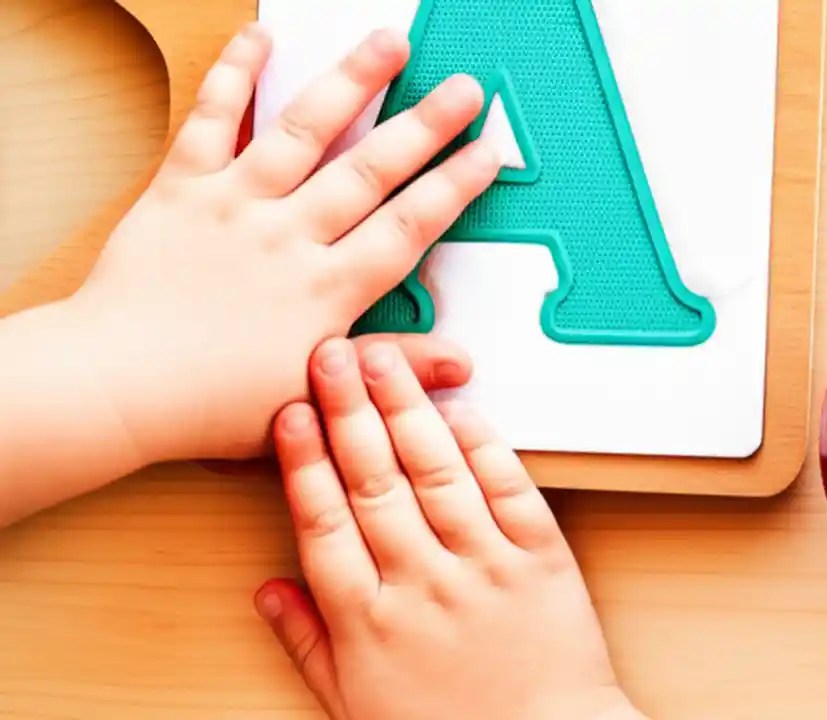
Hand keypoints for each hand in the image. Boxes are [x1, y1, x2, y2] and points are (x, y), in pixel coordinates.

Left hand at [70, 23, 500, 462]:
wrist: (117, 387)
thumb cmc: (210, 403)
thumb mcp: (316, 395)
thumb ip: (391, 367)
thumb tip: (461, 364)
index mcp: (326, 290)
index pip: (407, 228)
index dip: (454, 188)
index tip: (488, 153)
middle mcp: (289, 237)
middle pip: (371, 171)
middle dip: (426, 126)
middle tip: (465, 89)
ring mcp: (236, 205)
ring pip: (303, 132)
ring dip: (351, 84)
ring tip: (389, 44)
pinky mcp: (183, 188)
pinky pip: (211, 120)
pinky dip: (233, 75)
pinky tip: (261, 38)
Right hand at [254, 338, 643, 719]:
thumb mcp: (357, 705)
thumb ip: (308, 643)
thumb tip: (265, 591)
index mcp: (371, 623)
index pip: (324, 525)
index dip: (304, 463)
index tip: (287, 414)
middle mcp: (424, 586)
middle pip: (375, 484)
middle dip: (347, 412)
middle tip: (327, 356)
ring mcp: (486, 568)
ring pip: (437, 474)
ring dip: (406, 410)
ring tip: (383, 360)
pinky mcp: (541, 558)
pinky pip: (509, 489)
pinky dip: (484, 445)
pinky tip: (460, 406)